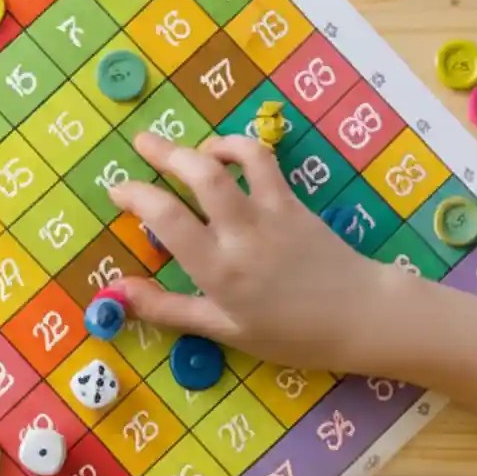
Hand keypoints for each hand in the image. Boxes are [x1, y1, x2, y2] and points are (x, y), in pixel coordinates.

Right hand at [108, 131, 395, 373]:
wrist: (358, 317)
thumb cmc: (288, 333)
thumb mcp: (223, 330)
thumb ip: (168, 308)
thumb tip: (119, 291)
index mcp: (219, 270)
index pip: (167, 218)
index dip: (136, 196)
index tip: (118, 191)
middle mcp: (243, 233)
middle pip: (200, 174)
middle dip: (165, 152)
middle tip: (141, 142)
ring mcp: (272, 212)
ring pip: (236, 159)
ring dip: (207, 144)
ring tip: (187, 150)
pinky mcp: (294, 201)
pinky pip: (264, 162)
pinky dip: (240, 150)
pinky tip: (227, 156)